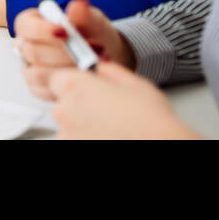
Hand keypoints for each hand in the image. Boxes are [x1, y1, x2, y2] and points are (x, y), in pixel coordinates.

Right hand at [13, 0, 132, 100]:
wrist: (102, 56)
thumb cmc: (91, 33)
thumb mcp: (91, 20)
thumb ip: (83, 15)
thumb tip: (78, 5)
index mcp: (31, 23)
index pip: (25, 26)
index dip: (42, 30)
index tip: (65, 32)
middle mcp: (26, 46)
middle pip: (32, 52)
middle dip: (62, 53)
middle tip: (89, 51)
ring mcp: (30, 69)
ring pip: (38, 74)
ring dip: (68, 70)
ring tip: (94, 64)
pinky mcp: (39, 88)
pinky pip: (46, 91)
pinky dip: (67, 85)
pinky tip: (87, 78)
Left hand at [49, 61, 198, 138]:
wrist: (160, 146)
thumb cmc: (151, 120)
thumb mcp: (135, 83)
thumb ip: (110, 71)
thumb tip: (102, 69)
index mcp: (74, 87)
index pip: (58, 79)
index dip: (75, 84)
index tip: (88, 89)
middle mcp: (64, 112)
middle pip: (63, 104)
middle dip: (80, 106)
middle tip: (107, 111)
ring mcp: (67, 136)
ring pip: (69, 128)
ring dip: (84, 128)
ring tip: (112, 129)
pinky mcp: (73, 150)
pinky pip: (76, 141)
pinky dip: (88, 139)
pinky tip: (110, 138)